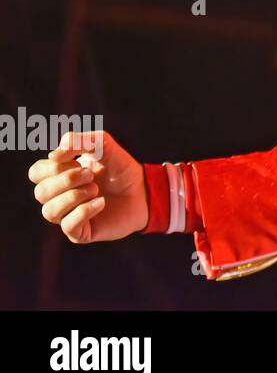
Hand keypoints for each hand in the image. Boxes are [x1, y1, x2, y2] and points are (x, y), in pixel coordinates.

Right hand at [28, 130, 146, 243]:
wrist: (144, 191)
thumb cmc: (121, 168)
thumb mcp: (104, 146)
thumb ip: (83, 140)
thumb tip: (57, 152)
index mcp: (59, 176)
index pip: (36, 173)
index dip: (54, 166)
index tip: (78, 160)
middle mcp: (59, 197)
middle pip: (41, 192)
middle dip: (66, 180)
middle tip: (90, 175)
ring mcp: (68, 216)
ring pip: (49, 211)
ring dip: (74, 196)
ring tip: (95, 189)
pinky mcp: (80, 232)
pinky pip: (68, 226)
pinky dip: (84, 211)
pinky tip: (101, 202)